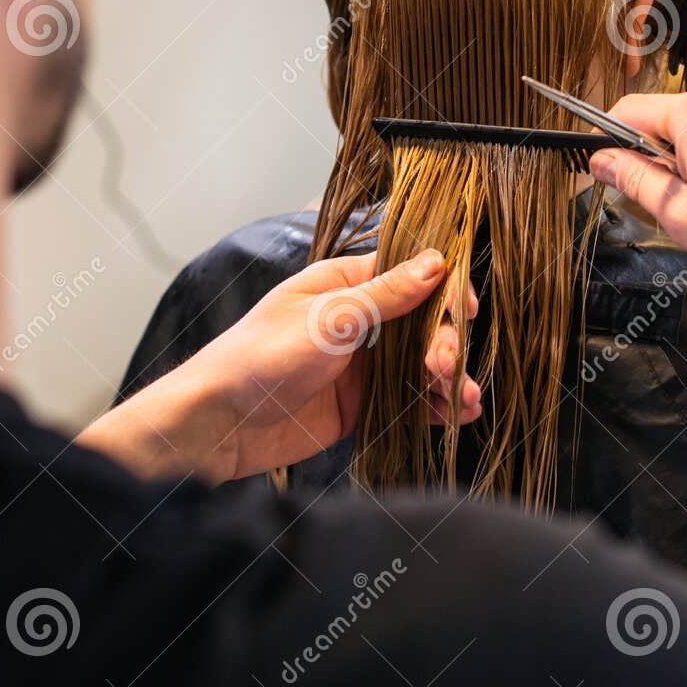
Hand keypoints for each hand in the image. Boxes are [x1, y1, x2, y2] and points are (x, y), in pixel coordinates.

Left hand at [82, 250, 480, 483]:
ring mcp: (359, 364)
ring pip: (419, 364)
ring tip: (464, 400)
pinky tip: (455, 415)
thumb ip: (385, 295)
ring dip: (447, 378)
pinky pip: (407, 399)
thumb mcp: (328, 319)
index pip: (409, 274)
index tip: (465, 310)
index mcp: (343, 284)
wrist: (221, 424)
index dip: (443, 289)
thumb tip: (436, 263)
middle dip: (443, 343)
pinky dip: (434, 406)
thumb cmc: (259, 357)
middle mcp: (356, 320)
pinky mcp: (359, 404)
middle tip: (442, 367)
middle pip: (421, 323)